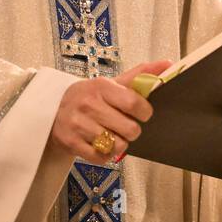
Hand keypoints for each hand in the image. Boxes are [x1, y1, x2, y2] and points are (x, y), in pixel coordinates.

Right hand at [50, 60, 171, 163]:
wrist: (53, 109)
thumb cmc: (89, 96)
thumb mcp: (111, 83)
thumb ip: (140, 74)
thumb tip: (168, 64)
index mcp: (101, 86)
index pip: (133, 102)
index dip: (145, 112)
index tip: (144, 114)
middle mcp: (88, 104)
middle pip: (129, 129)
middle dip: (133, 131)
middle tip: (127, 127)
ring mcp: (78, 124)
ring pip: (117, 146)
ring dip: (120, 144)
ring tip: (113, 135)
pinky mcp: (71, 143)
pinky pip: (101, 157)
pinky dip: (106, 155)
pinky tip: (101, 144)